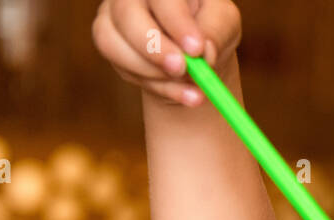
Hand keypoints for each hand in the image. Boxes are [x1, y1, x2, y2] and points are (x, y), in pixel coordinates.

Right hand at [92, 0, 240, 105]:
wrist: (193, 53)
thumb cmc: (209, 27)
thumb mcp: (224, 24)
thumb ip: (217, 31)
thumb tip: (204, 50)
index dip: (176, 21)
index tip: (196, 48)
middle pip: (126, 13)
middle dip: (154, 47)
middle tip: (182, 69)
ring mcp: (113, 15)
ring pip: (112, 43)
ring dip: (154, 73)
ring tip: (192, 86)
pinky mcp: (109, 42)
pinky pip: (121, 68)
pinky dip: (155, 86)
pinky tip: (180, 92)